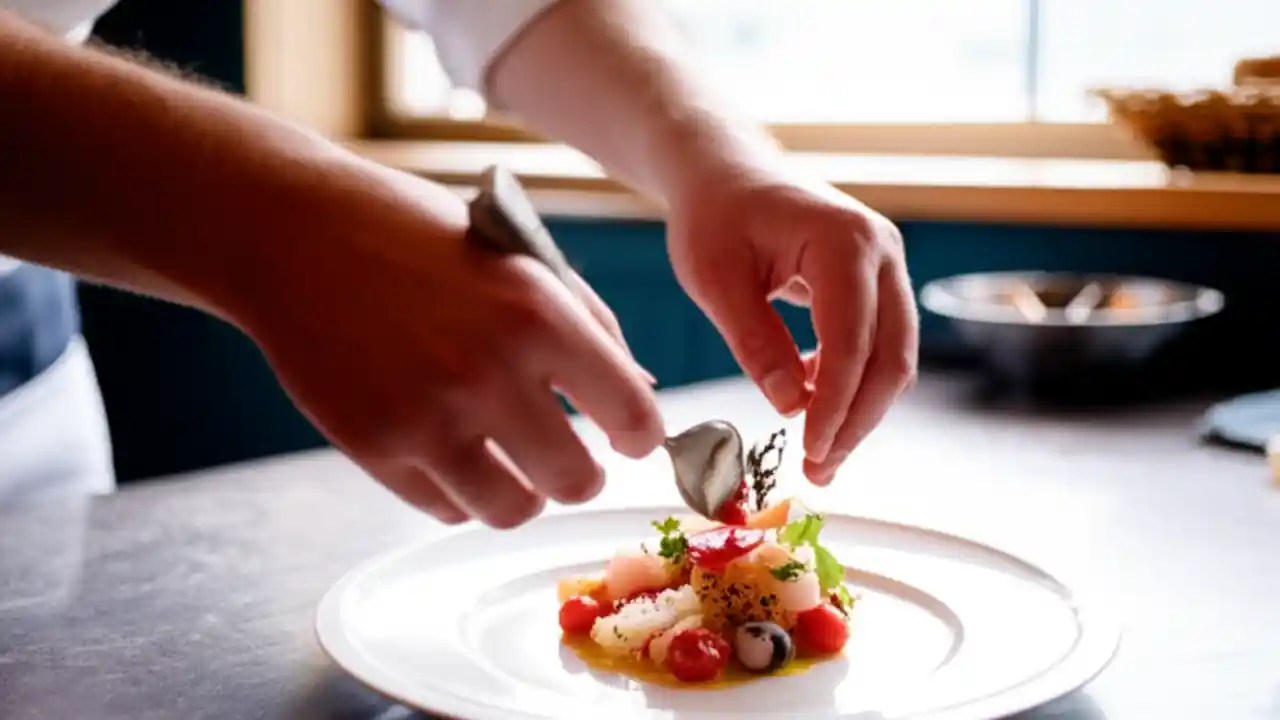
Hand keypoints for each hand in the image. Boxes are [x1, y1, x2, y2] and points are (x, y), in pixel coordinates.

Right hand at [232, 165, 663, 527]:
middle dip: (582, 474)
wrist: (300, 234)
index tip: (627, 438)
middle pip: (576, 481)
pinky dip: (461, 489)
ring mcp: (426, 417)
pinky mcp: (374, 448)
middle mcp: (487, 372)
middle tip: (569, 459)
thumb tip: (641, 401)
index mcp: (539, 315)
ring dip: (523, 493)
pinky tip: (453, 449)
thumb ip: (589, 327)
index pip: (632, 415)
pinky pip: (447, 508)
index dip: (640, 436)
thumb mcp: (521, 258)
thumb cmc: (422, 239)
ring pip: (514, 511)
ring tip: (513, 463)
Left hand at [666, 164, 917, 483]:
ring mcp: (887, 266)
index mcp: (844, 241)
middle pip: (890, 356)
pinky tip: (814, 405)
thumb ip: (755, 340)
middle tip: (819, 469)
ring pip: (893, 358)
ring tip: (821, 457)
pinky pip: (879, 345)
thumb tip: (793, 405)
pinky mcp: (878, 283)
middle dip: (857, 420)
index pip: (852, 339)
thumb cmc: (714, 217)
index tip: (810, 450)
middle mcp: (882, 251)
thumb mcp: (716, 280)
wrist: (727, 174)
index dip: (835, 403)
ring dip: (861, 411)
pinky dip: (854, 384)